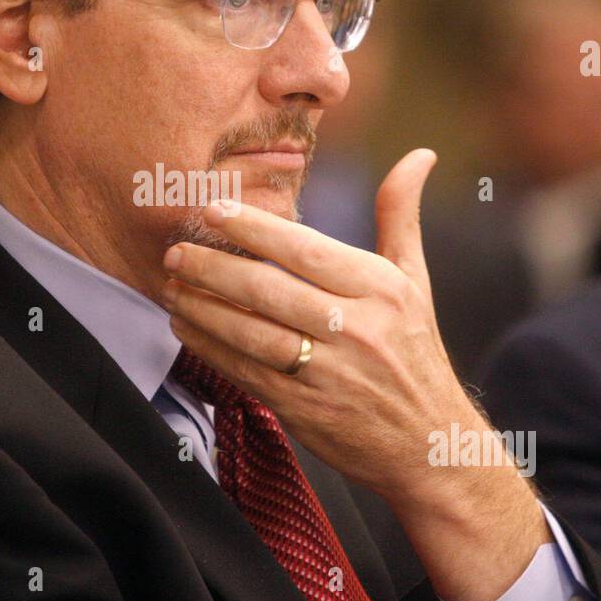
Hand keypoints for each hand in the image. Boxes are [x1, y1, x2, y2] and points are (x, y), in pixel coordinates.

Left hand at [162, 148, 480, 501]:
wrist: (429, 446)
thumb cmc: (415, 353)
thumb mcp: (415, 281)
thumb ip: (400, 216)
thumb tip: (418, 154)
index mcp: (381, 289)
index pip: (307, 250)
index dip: (256, 229)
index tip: (215, 210)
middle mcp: (357, 329)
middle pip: (270, 291)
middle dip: (214, 268)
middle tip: (175, 250)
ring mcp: (329, 373)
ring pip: (251, 333)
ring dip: (202, 308)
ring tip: (171, 287)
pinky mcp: (304, 409)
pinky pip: (246, 372)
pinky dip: (210, 348)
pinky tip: (186, 327)